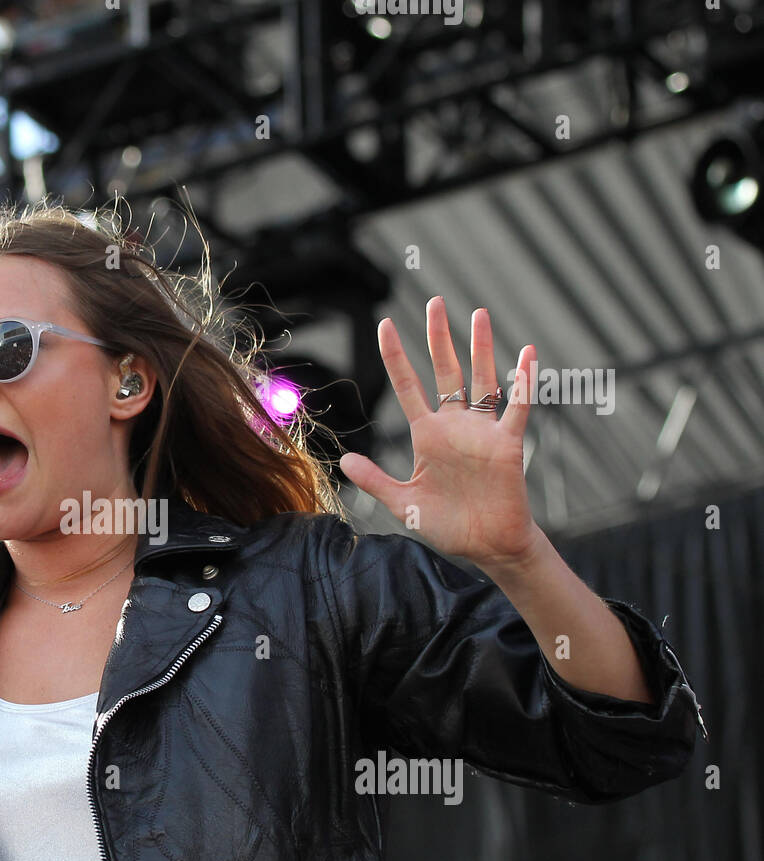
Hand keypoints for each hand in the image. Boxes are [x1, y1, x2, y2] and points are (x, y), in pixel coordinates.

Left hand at [338, 297, 541, 570]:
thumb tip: (346, 460)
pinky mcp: (507, 443)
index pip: (408, 387)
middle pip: (446, 371)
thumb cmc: (447, 525)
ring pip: (483, 379)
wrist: (486, 546)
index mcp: (427, 435)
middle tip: (435, 302)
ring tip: (479, 313)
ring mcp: (482, 431)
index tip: (385, 325)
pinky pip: (517, 407)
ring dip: (481, 348)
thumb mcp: (403, 504)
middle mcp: (454, 426)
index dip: (396, 357)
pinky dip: (524, 381)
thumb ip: (376, 480)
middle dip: (439, 337)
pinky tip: (527, 354)